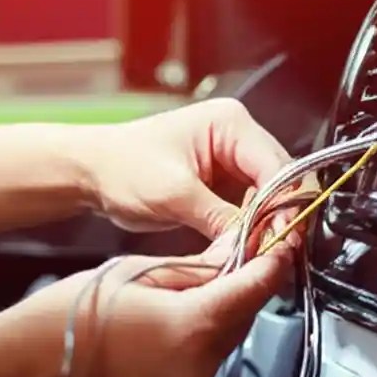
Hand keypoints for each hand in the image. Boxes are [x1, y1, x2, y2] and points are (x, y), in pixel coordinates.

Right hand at [0, 246, 290, 376]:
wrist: (21, 372)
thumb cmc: (63, 319)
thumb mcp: (138, 272)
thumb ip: (195, 267)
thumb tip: (233, 253)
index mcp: (192, 328)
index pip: (257, 288)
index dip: (274, 259)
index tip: (282, 240)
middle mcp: (197, 368)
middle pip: (243, 316)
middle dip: (244, 284)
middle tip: (237, 253)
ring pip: (223, 340)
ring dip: (220, 311)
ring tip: (193, 283)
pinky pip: (199, 364)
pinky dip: (197, 338)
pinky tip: (170, 318)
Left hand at [82, 98, 290, 237]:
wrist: (91, 174)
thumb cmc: (121, 167)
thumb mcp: (174, 194)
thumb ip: (220, 218)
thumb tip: (254, 244)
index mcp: (230, 123)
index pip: (278, 166)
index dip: (285, 205)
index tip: (281, 239)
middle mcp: (237, 138)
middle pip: (280, 182)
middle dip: (277, 218)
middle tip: (270, 252)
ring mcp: (232, 161)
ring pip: (269, 199)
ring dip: (264, 227)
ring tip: (254, 253)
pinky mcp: (223, 185)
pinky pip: (250, 209)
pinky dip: (249, 230)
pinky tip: (242, 248)